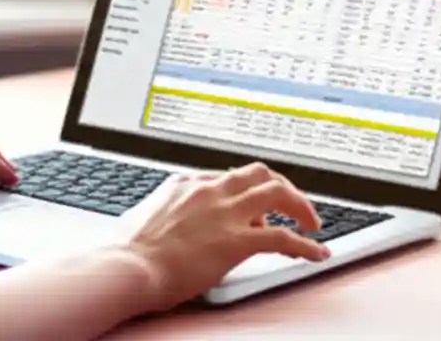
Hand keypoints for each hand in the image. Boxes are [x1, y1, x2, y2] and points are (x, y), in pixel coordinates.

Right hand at [124, 162, 330, 310]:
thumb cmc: (126, 250)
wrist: (126, 266)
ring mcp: (224, 213)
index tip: (257, 207)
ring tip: (312, 222)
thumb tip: (166, 225)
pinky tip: (315, 253)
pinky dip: (305, 245)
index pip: (228, 176)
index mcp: (185, 183)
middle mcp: (209, 190)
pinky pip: (283, 237)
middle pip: (259, 173)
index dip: (247, 192)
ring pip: (278, 193)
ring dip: (301, 206)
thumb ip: (165, 213)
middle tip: (293, 204)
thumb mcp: (145, 218)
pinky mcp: (236, 241)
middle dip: (282, 185)